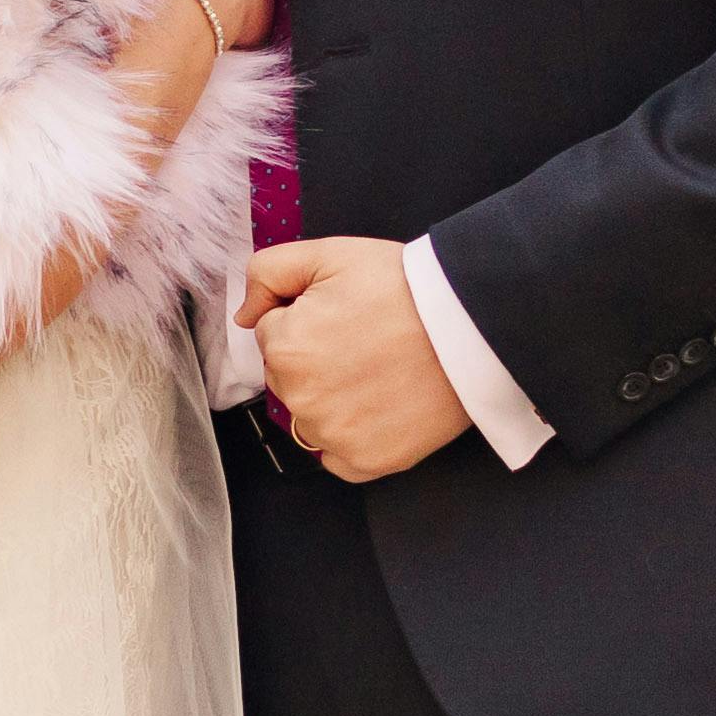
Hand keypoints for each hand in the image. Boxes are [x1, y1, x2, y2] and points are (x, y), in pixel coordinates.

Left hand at [241, 237, 465, 481]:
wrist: (471, 324)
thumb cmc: (403, 286)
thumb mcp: (329, 255)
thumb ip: (268, 273)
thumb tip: (244, 315)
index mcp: (284, 347)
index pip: (274, 335)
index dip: (307, 320)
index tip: (346, 315)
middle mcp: (301, 398)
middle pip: (290, 378)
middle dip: (316, 360)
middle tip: (366, 342)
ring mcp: (334, 434)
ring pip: (312, 417)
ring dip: (333, 400)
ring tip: (379, 372)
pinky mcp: (368, 461)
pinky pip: (338, 458)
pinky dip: (353, 439)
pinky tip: (380, 409)